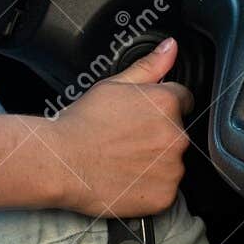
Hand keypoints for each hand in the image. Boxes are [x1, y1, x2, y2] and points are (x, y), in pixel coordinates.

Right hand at [47, 37, 191, 217]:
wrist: (60, 162)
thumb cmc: (81, 123)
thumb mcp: (112, 85)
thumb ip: (149, 66)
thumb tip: (171, 47)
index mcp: (166, 102)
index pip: (182, 100)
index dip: (160, 107)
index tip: (142, 118)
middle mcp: (176, 135)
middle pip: (177, 132)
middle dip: (157, 135)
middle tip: (126, 140)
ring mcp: (172, 168)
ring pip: (172, 163)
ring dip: (156, 163)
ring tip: (123, 161)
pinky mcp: (165, 196)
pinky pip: (166, 190)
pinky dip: (150, 188)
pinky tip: (127, 179)